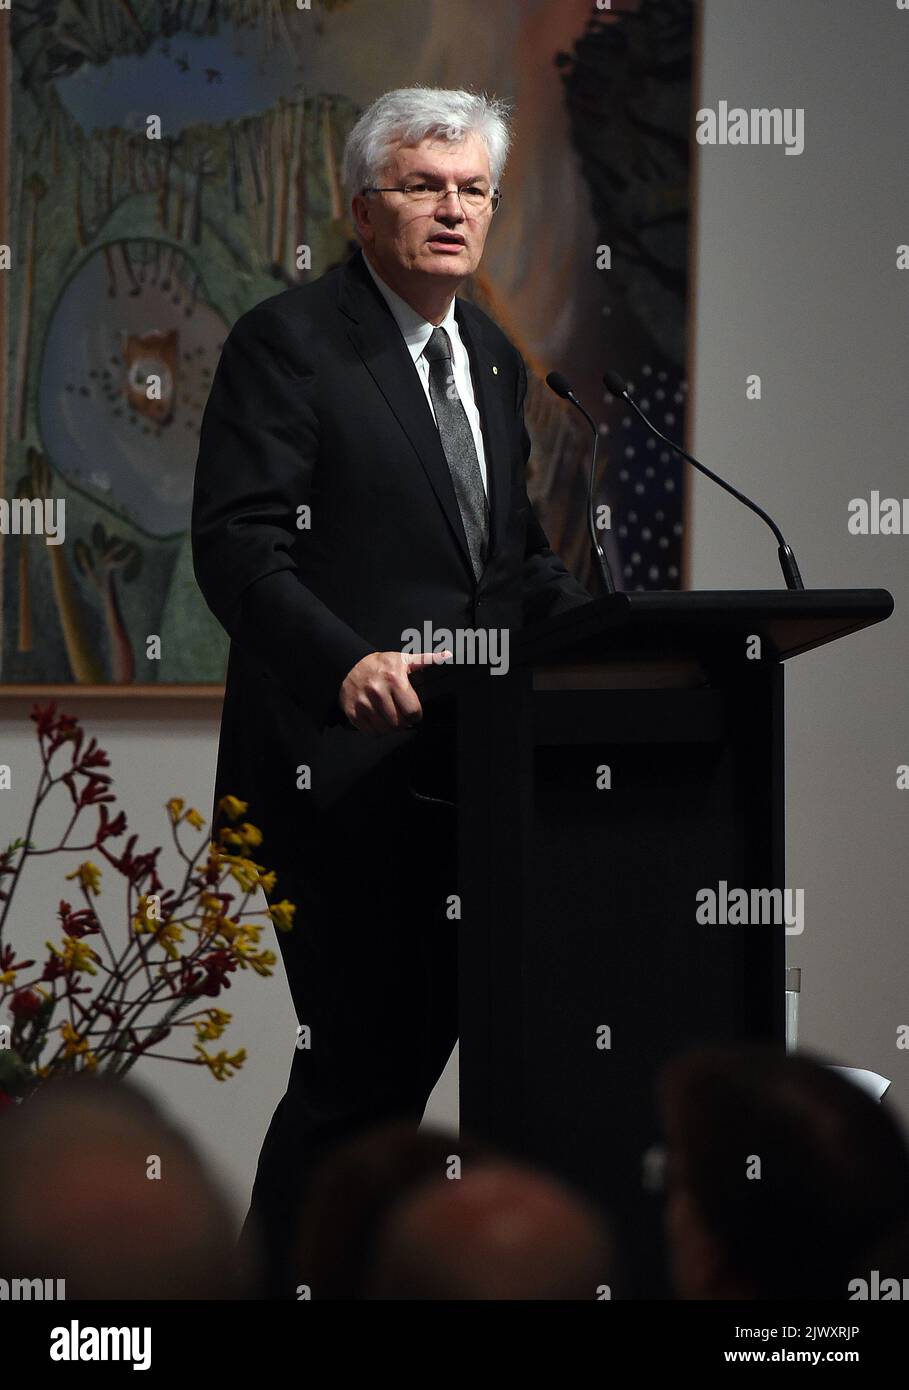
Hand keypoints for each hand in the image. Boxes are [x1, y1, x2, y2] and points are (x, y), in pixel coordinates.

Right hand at [338, 650, 452, 734]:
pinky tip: (378, 720)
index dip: (416, 715)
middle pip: (399, 723)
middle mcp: (378, 692)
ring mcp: (364, 703)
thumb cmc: (380, 664)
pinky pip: (371, 732)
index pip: (413, 711)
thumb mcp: (403, 659)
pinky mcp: (353, 712)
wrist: (349, 665)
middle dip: (404, 722)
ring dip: (391, 727)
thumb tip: (447, 655)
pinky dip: (377, 730)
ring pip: (385, 730)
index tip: (413, 711)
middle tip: (401, 715)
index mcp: (394, 679)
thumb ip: (426, 660)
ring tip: (390, 717)